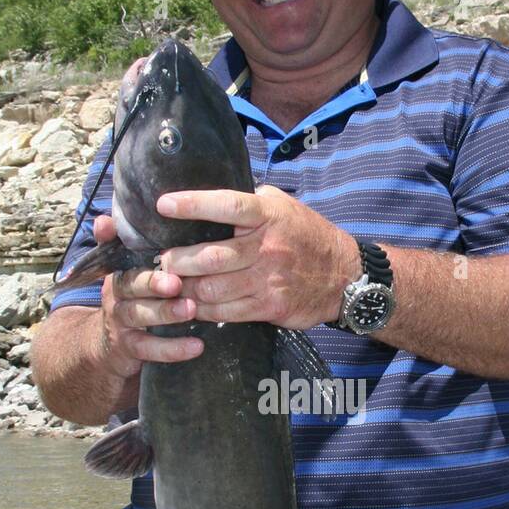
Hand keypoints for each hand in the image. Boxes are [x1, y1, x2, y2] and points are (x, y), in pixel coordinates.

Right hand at [92, 213, 205, 374]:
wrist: (107, 348)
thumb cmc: (132, 301)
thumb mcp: (128, 270)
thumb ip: (127, 244)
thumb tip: (109, 217)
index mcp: (120, 271)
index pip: (117, 252)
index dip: (115, 241)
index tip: (117, 228)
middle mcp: (116, 294)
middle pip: (131, 284)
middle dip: (152, 282)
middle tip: (176, 280)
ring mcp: (121, 321)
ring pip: (140, 315)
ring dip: (165, 312)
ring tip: (191, 310)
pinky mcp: (130, 348)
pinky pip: (149, 349)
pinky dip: (172, 349)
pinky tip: (196, 346)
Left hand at [154, 185, 358, 328]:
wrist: (344, 275)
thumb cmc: (307, 236)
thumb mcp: (284, 206)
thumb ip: (251, 202)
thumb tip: (214, 197)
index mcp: (268, 215)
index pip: (227, 205)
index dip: (193, 204)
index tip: (164, 205)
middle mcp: (267, 247)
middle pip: (210, 257)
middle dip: (178, 261)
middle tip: (163, 261)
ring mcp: (268, 279)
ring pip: (213, 288)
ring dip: (186, 289)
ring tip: (172, 285)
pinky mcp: (269, 306)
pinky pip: (226, 311)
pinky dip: (203, 309)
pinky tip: (193, 304)